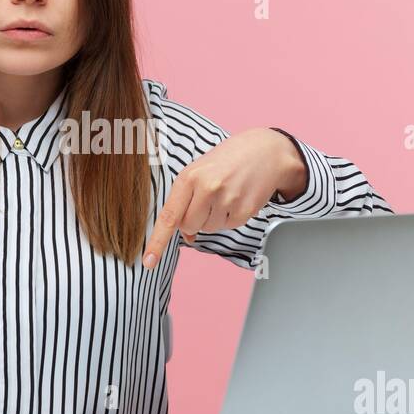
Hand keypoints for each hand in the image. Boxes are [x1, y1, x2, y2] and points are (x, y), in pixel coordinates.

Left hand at [142, 128, 303, 268]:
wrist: (265, 151)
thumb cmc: (227, 161)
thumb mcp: (199, 171)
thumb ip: (186, 201)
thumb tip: (185, 237)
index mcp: (189, 177)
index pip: (169, 216)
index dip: (157, 242)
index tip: (148, 262)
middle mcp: (207, 188)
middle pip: (189, 227)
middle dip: (194, 220)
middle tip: (207, 199)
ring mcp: (228, 200)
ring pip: (209, 229)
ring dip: (214, 217)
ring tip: (225, 193)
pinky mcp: (245, 210)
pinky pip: (229, 227)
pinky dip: (231, 217)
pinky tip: (237, 197)